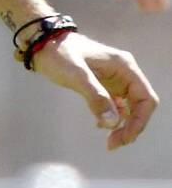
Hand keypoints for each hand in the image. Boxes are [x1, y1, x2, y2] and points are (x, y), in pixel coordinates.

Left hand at [28, 31, 157, 149]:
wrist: (42, 44)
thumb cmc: (59, 54)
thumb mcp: (77, 75)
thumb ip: (95, 97)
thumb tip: (113, 123)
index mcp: (124, 67)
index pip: (146, 99)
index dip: (140, 121)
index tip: (124, 138)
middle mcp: (124, 73)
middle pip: (140, 106)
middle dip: (131, 127)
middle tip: (112, 144)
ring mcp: (115, 79)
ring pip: (129, 108)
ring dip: (122, 125)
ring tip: (108, 140)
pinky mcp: (104, 85)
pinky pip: (116, 106)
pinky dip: (112, 118)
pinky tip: (100, 125)